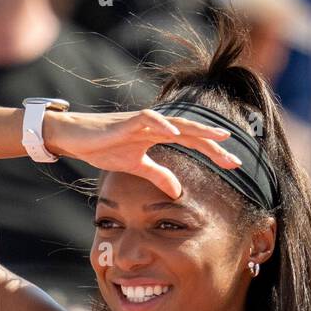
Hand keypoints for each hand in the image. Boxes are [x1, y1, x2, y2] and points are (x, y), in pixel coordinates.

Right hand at [41, 108, 240, 200]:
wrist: (76, 136)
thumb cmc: (104, 147)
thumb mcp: (135, 166)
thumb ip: (157, 175)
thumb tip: (178, 191)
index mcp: (159, 135)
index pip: (192, 142)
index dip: (212, 152)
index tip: (232, 164)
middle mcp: (155, 126)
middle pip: (191, 132)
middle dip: (213, 144)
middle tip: (235, 159)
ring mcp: (142, 122)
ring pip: (176, 122)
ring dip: (197, 130)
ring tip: (218, 137)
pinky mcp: (126, 122)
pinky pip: (148, 120)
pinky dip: (162, 125)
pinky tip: (175, 132)